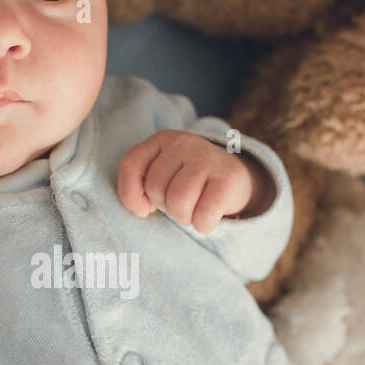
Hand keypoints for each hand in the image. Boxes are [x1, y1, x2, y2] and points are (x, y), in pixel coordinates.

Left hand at [118, 130, 273, 231]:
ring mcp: (207, 158)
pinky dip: (203, 224)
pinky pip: (203, 216)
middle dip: (164, 206)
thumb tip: (143, 209)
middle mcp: (183, 143)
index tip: (146, 206)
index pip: (130, 165)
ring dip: (183, 217)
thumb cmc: (188, 181)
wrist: (234, 179)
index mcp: (162, 139)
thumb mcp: (161, 175)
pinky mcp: (227, 178)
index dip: (131, 194)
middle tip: (181, 201)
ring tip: (193, 209)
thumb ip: (138, 186)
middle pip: (155, 188)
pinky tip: (209, 216)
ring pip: (178, 202)